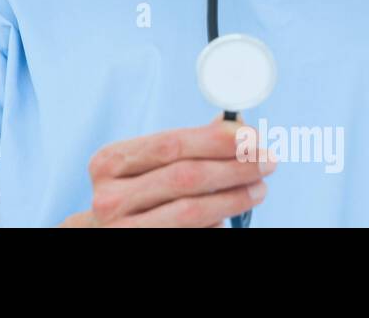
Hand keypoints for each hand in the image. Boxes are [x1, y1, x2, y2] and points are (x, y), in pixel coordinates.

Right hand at [59, 115, 275, 227]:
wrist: (102, 234)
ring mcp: (122, 229)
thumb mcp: (145, 164)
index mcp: (108, 163)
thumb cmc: (133, 193)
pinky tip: (228, 216)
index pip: (170, 144)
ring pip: (191, 211)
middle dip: (233, 167)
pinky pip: (191, 234)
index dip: (215, 139)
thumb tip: (236, 125)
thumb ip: (186, 144)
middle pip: (184, 177)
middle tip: (266, 162)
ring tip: (259, 188)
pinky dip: (215, 223)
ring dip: (234, 198)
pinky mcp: (138, 245)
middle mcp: (109, 197)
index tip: (252, 136)